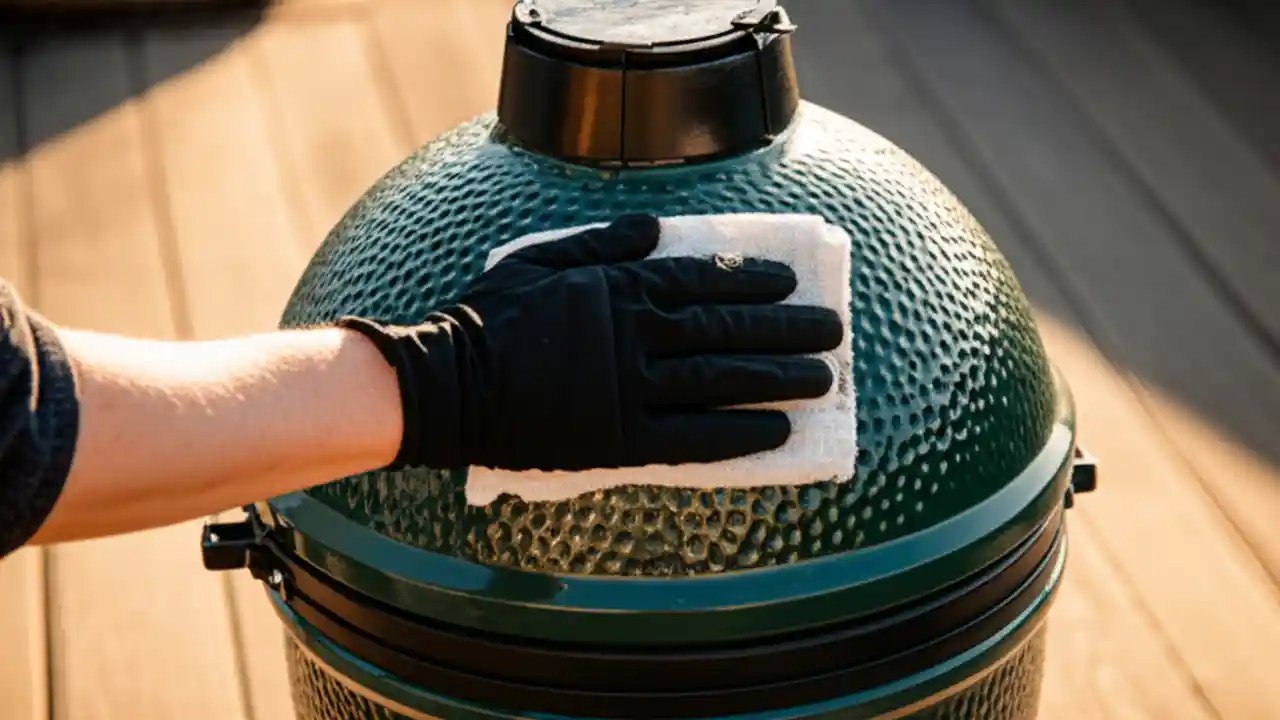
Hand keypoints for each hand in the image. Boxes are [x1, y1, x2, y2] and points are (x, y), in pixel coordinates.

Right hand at [339, 213, 843, 471]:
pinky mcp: (621, 439)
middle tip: (833, 334)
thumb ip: (605, 240)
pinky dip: (738, 433)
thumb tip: (658, 227)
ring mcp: (632, 388)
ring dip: (779, 380)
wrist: (451, 385)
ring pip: (722, 380)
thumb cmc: (492, 316)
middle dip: (789, 329)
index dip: (756, 281)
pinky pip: (693, 437)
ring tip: (823, 381)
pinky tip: (776, 433)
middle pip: (729, 328)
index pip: (705, 279)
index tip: (794, 285)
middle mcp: (637, 333)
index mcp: (621, 286)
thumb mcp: (543, 257)